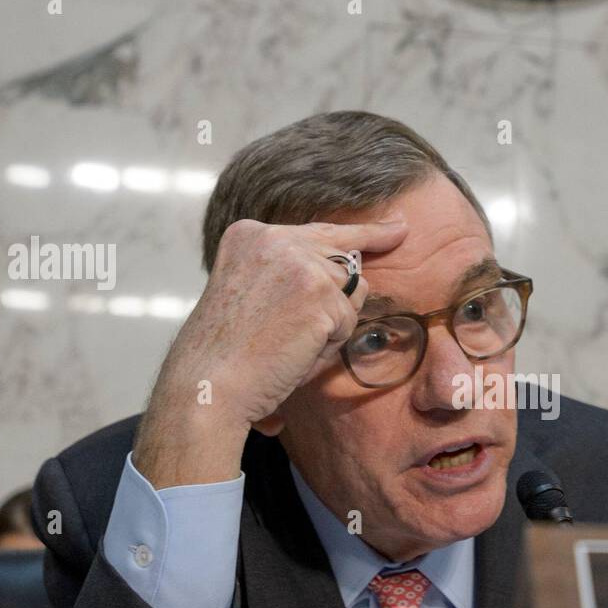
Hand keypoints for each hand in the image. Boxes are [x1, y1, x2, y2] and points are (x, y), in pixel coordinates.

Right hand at [133, 217, 407, 487]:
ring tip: (289, 345)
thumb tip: (345, 277)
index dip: (359, 232)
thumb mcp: (247, 293)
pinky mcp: (320, 293)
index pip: (317, 230)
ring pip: (350, 291)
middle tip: (399, 231)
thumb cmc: (226, 355)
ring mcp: (299, 263)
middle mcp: (275, 238)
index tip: (394, 226)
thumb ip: (284, 274)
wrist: (208, 381)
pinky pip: (347, 321)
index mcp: (250, 235)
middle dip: (370, 253)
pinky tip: (295, 353)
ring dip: (331, 325)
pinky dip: (328, 346)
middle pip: (342, 256)